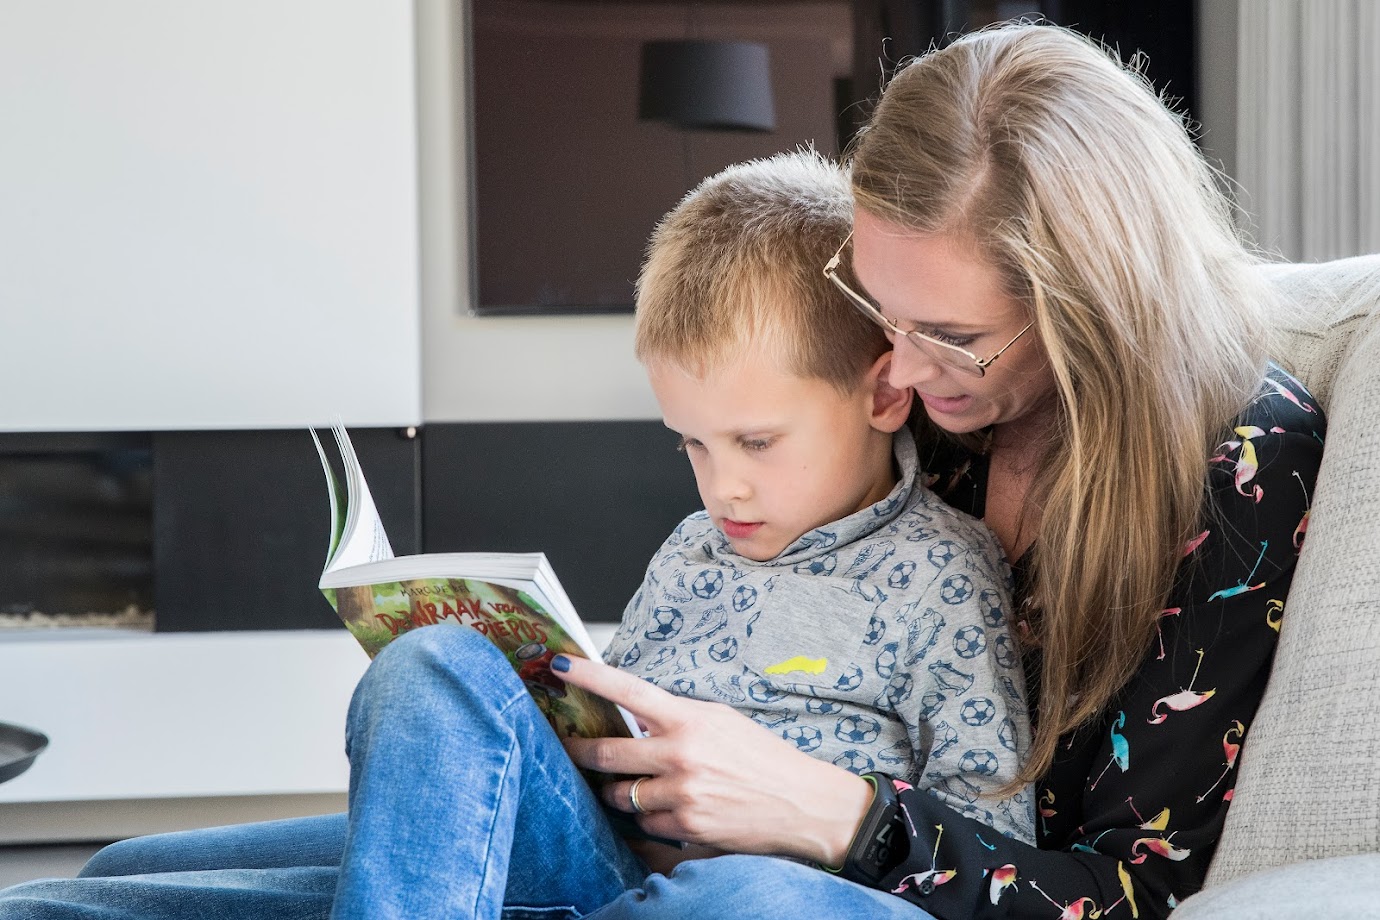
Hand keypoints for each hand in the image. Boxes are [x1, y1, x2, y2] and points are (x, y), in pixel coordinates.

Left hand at [555, 655, 873, 865]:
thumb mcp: (721, 720)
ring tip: (646, 785)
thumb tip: (637, 714)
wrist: (800, 802)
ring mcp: (682, 793)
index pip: (627, 689)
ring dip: (623, 792)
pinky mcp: (686, 827)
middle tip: (574, 749)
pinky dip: (653, 818)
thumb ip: (678, 716)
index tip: (559, 664)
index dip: (588, 675)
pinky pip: (646, 823)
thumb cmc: (762, 757)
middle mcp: (681, 754)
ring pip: (622, 794)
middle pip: (605, 753)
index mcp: (689, 719)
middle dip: (583, 753)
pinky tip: (676, 809)